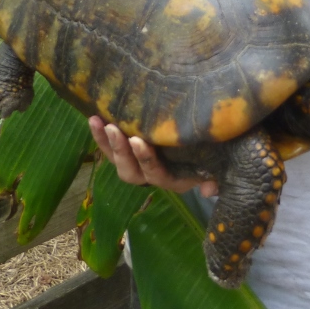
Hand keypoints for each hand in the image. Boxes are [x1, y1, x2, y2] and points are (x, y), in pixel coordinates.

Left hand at [88, 116, 217, 196]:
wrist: (206, 146)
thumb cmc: (212, 154)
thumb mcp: (216, 166)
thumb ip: (214, 178)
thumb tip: (210, 190)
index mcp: (172, 180)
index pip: (156, 173)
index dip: (146, 159)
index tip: (138, 141)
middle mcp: (151, 175)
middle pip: (130, 171)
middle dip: (120, 150)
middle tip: (113, 128)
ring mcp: (137, 164)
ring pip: (117, 159)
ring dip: (105, 142)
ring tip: (97, 121)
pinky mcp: (128, 151)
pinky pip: (110, 148)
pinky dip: (101, 136)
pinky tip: (93, 118)